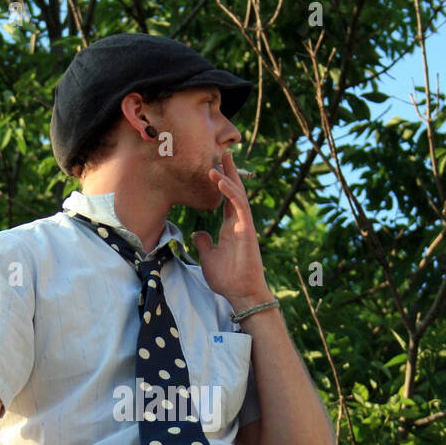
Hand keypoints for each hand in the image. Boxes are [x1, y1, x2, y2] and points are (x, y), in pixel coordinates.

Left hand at [192, 150, 270, 307]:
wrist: (240, 292)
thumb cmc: (227, 278)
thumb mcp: (209, 257)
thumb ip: (205, 243)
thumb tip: (198, 233)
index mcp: (231, 227)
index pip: (227, 200)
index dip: (222, 183)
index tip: (215, 168)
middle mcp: (239, 223)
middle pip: (235, 191)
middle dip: (230, 172)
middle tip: (224, 152)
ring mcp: (244, 225)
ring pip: (238, 194)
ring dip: (228, 176)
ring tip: (220, 159)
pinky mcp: (247, 229)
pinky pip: (239, 205)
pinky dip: (230, 192)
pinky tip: (221, 181)